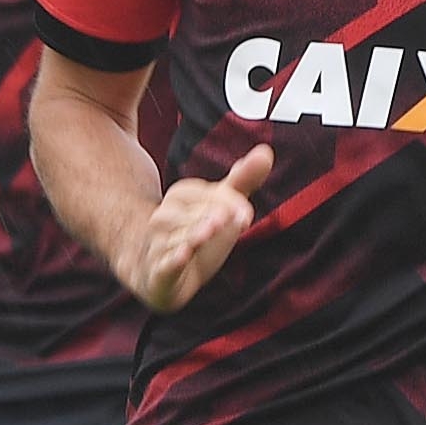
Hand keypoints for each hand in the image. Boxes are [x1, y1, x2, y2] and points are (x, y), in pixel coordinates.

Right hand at [126, 143, 270, 312]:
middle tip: (236, 219)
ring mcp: (158, 244)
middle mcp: (165, 217)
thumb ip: (242, 181)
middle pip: (194, 215)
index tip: (247, 215)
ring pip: (179, 238)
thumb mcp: (220, 206)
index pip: (206, 194)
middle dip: (215, 217)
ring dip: (195, 235)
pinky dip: (173, 260)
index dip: (229, 201)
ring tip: (210, 231)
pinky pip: (164, 264)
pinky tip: (183, 256)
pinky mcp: (159, 273)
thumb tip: (266, 151)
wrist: (158, 272)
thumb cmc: (196, 232)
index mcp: (181, 196)